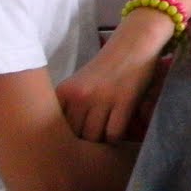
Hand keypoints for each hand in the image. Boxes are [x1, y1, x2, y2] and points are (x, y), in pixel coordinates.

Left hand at [55, 9, 166, 142]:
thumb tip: (66, 138)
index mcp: (65, 92)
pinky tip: (119, 132)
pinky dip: (116, 138)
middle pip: (75, 136)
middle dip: (82, 144)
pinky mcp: (124, 101)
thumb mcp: (80, 83)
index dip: (64, 139)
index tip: (71, 143)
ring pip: (94, 137)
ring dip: (100, 142)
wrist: (133, 44)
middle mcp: (80, 96)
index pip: (56, 127)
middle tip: (91, 147)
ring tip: (105, 140)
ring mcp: (102, 98)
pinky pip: (114, 133)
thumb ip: (71, 106)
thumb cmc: (107, 67)